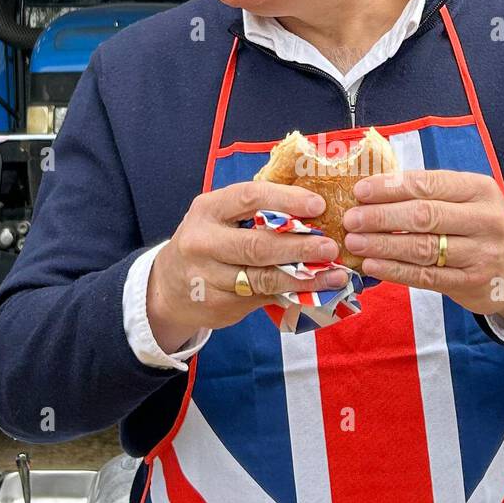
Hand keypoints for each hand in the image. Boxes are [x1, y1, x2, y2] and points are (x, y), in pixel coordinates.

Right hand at [147, 181, 348, 350]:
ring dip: (304, 278)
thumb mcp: (220, 217)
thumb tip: (315, 210)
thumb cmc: (209, 241)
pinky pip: (262, 299)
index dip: (287, 200)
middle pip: (257, 245)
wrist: (168, 286)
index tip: (318, 205)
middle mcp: (203, 242)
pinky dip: (292, 295)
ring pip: (263, 279)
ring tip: (334, 275)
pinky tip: (316, 291)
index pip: (250, 197)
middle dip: (299, 246)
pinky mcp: (218, 305)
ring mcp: (208, 278)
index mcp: (208, 209)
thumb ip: (258, 211)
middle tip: (331, 247)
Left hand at [341, 168, 503, 331]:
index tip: (361, 191)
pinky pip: (425, 277)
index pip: (429, 185)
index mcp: (480, 189)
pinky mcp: (469, 284)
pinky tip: (372, 265)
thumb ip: (433, 192)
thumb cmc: (483, 226)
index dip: (391, 188)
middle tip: (351, 218)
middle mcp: (484, 220)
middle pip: (424, 216)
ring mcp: (479, 255)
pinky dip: (395, 271)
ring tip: (354, 241)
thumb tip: (375, 189)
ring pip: (422, 248)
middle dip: (381, 217)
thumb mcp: (471, 199)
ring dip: (383, 244)